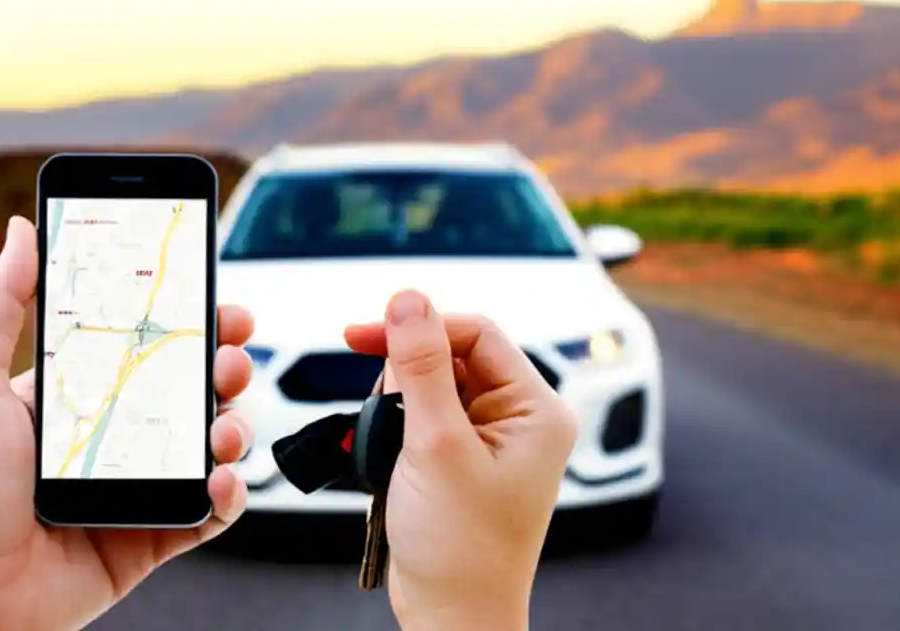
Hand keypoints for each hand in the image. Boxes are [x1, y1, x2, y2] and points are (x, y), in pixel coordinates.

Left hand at [0, 217, 255, 629]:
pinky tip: (218, 479)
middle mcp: (112, 438)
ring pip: (211, 446)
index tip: (216, 298)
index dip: (188, 319)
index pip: (145, 344)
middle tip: (231, 355)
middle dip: (225, 364)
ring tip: (224, 426)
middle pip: (192, 389)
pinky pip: (210, 513)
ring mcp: (135, 488)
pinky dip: (229, 494)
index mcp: (75, 396)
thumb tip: (23, 227)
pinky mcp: (150, 538)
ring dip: (234, 425)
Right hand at [346, 290, 577, 630]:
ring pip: (432, 385)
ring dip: (397, 404)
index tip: (363, 333)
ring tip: (387, 447)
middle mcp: (520, 419)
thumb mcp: (436, 446)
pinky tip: (384, 456)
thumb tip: (408, 300)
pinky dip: (396, 429)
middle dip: (405, 373)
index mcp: (536, 410)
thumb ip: (421, 367)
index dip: (420, 326)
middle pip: (452, 355)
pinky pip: (424, 418)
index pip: (477, 333)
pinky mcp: (463, 459)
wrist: (452, 616)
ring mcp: (491, 440)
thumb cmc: (460, 548)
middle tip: (378, 406)